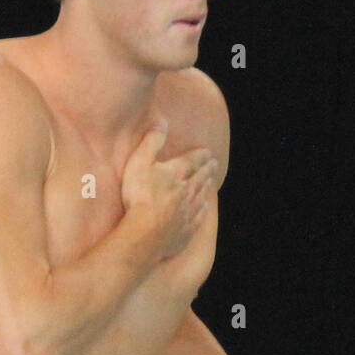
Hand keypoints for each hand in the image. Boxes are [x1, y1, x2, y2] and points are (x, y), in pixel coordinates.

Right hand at [121, 119, 217, 260]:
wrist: (145, 233)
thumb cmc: (140, 196)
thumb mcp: (140, 162)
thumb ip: (152, 141)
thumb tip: (162, 121)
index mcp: (176, 173)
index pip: (192, 161)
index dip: (200, 155)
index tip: (208, 152)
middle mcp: (187, 191)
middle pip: (200, 178)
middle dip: (207, 170)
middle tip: (214, 165)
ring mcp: (188, 212)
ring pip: (201, 197)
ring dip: (206, 188)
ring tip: (210, 184)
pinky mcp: (186, 231)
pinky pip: (198, 218)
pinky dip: (203, 211)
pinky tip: (204, 209)